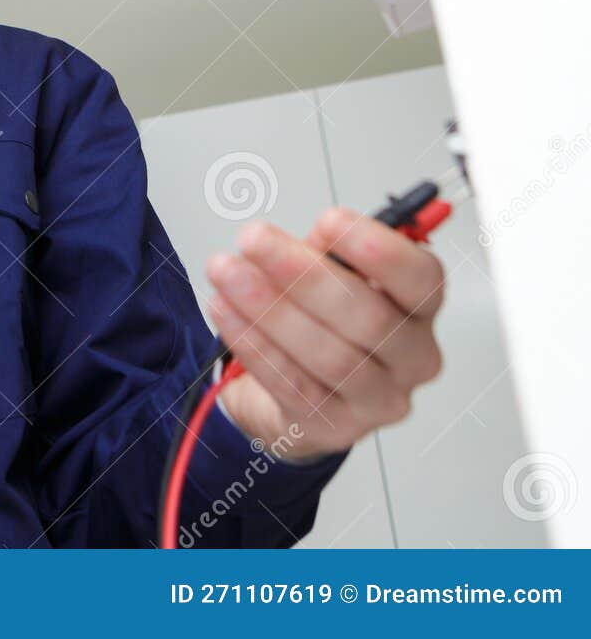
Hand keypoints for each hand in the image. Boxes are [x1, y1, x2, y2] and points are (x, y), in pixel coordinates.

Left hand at [205, 207, 445, 462]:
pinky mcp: (336, 427)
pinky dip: (254, 343)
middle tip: (252, 239)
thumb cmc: (320, 320)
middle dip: (304, 274)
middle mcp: (413, 358)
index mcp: (419, 308)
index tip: (328, 221)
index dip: (379, 250)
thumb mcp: (328, 274)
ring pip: (330, 356)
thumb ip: (326, 253)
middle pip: (369, 318)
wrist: (297, 392)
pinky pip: (293, 385)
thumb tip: (306, 239)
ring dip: (270, 309)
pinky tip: (225, 311)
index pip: (422, 280)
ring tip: (226, 273)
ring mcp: (379, 400)